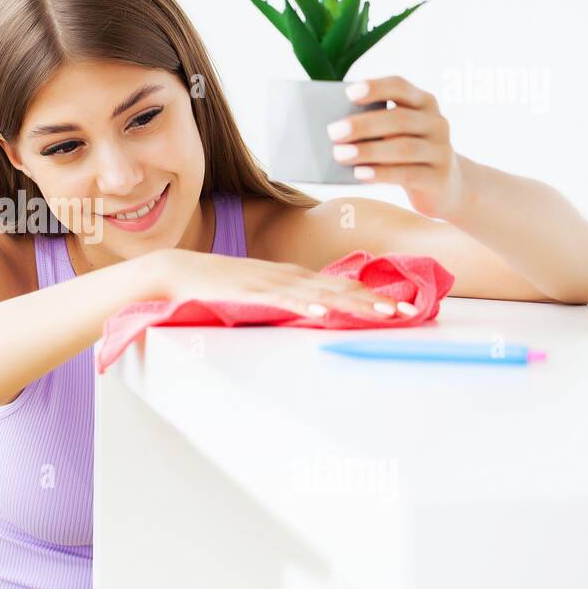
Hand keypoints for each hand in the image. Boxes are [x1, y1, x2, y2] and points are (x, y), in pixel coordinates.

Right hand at [153, 247, 417, 319]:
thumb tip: (314, 316)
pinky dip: (304, 304)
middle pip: (340, 287)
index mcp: (292, 277)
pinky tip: (323, 311)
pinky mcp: (249, 292)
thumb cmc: (218, 286)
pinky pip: (282, 300)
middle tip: (410, 313)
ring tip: (382, 313)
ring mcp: (270, 283)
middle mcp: (287, 276)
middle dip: (376, 301)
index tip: (403, 307)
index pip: (341, 284)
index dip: (373, 295)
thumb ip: (285, 301)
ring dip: (353, 303)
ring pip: (320, 293)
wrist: (177, 272)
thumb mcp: (260, 293)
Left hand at [328, 75, 470, 220]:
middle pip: (399, 119)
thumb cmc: (406, 154)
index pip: (400, 87)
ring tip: (339, 154)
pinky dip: (381, 173)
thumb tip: (334, 128)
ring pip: (403, 147)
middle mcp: (436, 123)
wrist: (444, 186)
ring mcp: (441, 150)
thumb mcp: (395, 134)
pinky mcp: (439, 177)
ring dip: (368, 150)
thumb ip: (374, 126)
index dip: (376, 88)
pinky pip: (407, 173)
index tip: (349, 93)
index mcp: (424, 103)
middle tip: (333, 132)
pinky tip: (359, 174)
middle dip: (364, 125)